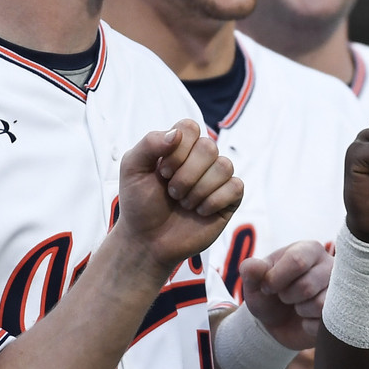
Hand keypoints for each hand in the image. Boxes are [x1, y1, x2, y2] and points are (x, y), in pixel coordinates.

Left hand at [112, 120, 242, 271]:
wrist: (148, 240)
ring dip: (198, 189)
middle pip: (209, 146)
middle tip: (171, 192)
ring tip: (184, 203)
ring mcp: (217, 178)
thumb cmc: (139, 203)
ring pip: (224, 166)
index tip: (162, 171)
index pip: (190, 127)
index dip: (177, 150)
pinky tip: (200, 211)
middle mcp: (201, 159)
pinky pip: (235, 187)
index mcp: (179, 146)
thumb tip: (177, 134)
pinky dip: (214, 201)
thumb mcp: (132, 169)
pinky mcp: (229, 199)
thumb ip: (149, 144)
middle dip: (186, 174)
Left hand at [239, 240, 330, 350]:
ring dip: (300, 310)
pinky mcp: (343, 311)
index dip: (276, 279)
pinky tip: (307, 318)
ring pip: (319, 304)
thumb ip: (251, 272)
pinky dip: (308, 325)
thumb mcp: (255, 284)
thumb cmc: (269, 296)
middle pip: (307, 285)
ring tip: (298, 306)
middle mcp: (330, 265)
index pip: (297, 261)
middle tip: (284, 296)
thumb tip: (251, 266)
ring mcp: (341, 289)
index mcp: (309, 249)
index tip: (267, 286)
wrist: (278, 324)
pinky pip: (325, 322)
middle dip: (287, 297)